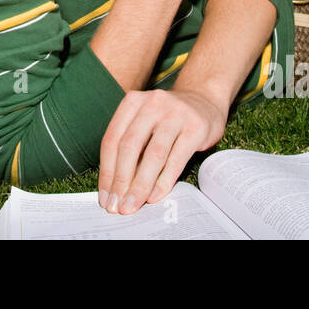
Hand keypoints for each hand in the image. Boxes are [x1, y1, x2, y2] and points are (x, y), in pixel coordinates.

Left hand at [98, 88, 226, 214]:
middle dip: (121, 180)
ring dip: (140, 184)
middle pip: (130, 146)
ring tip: (132, 205)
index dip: (106, 171)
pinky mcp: (196, 127)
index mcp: (132, 102)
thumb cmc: (167, 120)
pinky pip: (177, 158)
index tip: (104, 197)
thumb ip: (130, 147)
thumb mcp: (144, 123)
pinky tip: (155, 196)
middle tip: (116, 207)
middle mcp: (152, 104)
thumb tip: (115, 188)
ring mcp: (175, 114)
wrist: (205, 102)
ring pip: (153, 154)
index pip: (112, 139)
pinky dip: (164, 180)